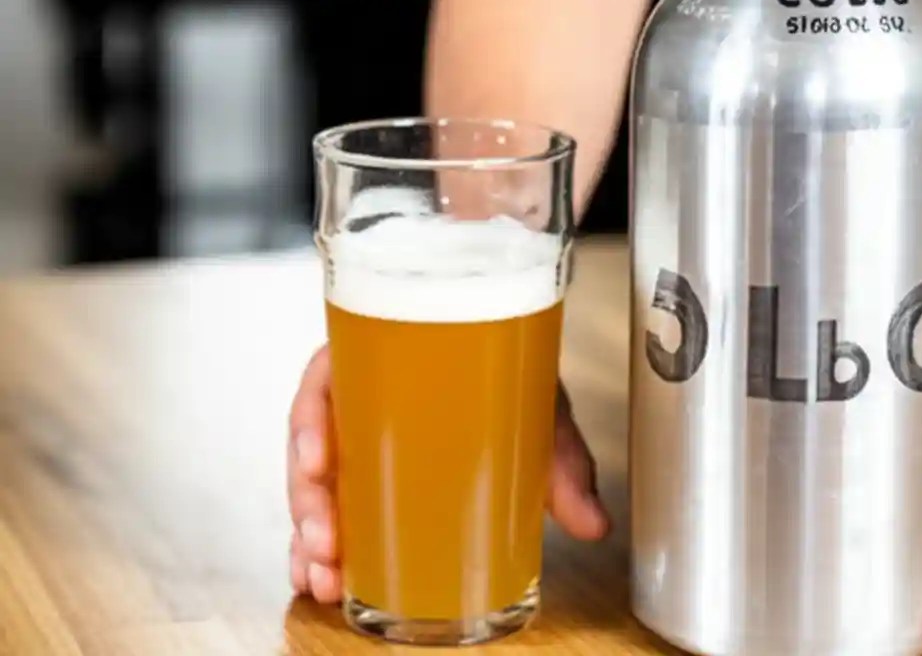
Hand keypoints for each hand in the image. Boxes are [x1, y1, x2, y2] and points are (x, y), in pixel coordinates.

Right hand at [286, 346, 609, 602]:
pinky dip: (318, 547)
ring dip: (309, 534)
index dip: (311, 423)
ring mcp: (359, 439)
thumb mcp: (538, 410)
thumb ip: (563, 463)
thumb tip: (593, 521)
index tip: (316, 463)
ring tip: (324, 577)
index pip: (327, 380)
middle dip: (309, 501)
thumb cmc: (513, 378)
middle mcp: (363, 398)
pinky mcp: (365, 477)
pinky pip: (329, 508)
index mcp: (386, 361)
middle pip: (312, 443)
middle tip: (327, 543)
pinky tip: (319, 580)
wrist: (525, 375)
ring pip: (314, 484)